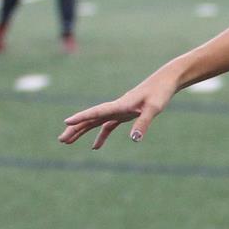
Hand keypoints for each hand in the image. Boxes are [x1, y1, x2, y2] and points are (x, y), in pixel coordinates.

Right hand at [58, 69, 180, 147]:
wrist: (166, 81)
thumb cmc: (160, 93)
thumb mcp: (154, 109)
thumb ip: (143, 123)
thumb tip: (134, 140)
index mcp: (120, 105)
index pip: (96, 112)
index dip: (81, 117)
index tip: (66, 123)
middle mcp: (116, 107)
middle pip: (91, 119)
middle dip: (75, 129)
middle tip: (61, 140)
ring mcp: (119, 110)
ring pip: (96, 122)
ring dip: (82, 131)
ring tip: (68, 142)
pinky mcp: (125, 114)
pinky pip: (108, 126)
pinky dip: (101, 135)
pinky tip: (95, 146)